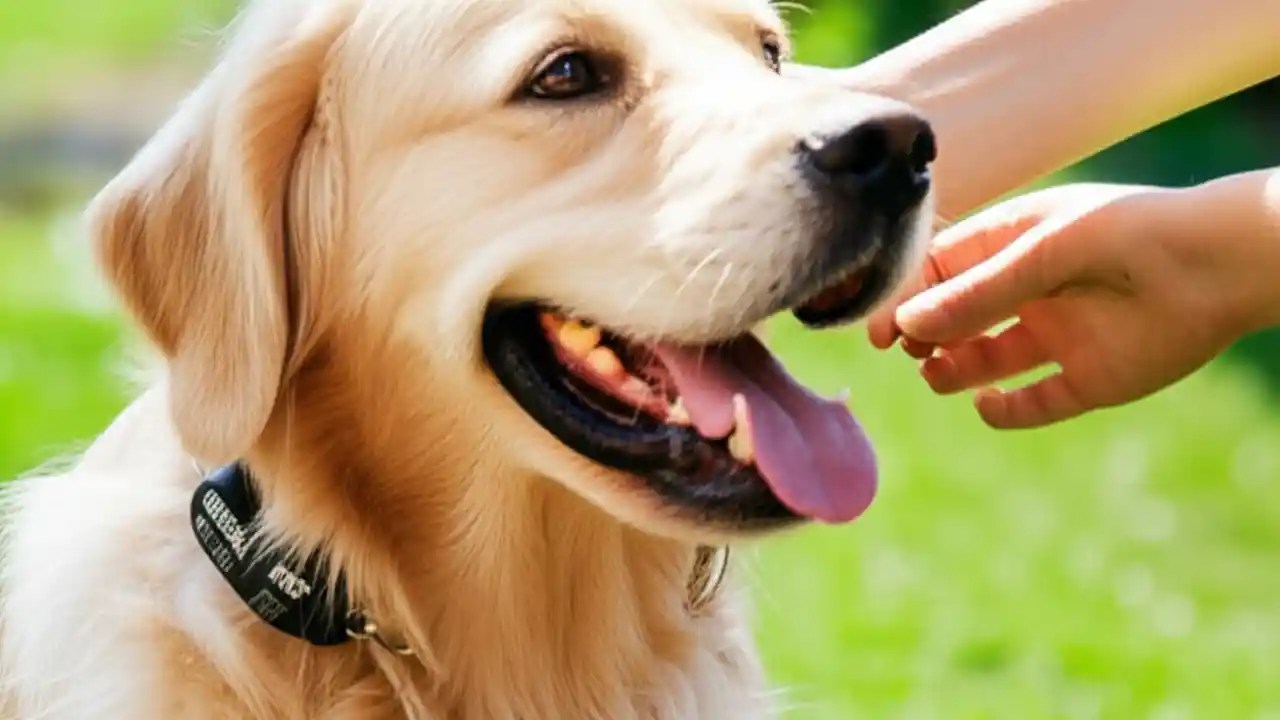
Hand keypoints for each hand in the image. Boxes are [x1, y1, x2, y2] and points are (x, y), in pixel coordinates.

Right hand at [867, 178, 1279, 428]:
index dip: (905, 297)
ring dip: (953, 369)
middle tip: (904, 349)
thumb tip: (907, 323)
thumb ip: (977, 292)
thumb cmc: (1126, 235)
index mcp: (1012, 246)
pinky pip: (1036, 402)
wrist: (1219, 267)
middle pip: (955, 317)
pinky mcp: (1088, 378)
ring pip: (985, 360)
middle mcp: (1028, 292)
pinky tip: (990, 405)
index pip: (939, 270)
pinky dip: (1007, 411)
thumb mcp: (1042, 254)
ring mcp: (1057, 335)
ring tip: (935, 374)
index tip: (880, 328)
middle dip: (922, 333)